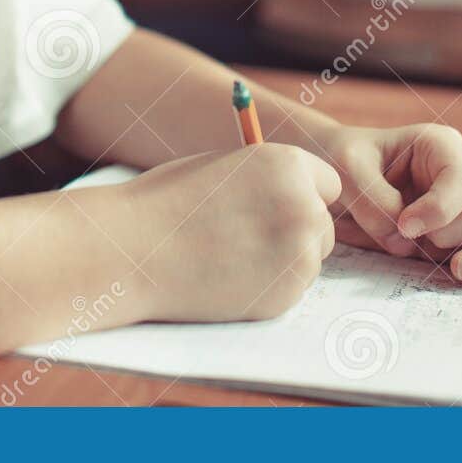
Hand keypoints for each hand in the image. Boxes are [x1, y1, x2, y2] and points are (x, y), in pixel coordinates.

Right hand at [121, 144, 340, 321]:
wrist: (132, 251)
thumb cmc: (169, 202)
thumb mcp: (225, 167)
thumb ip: (267, 178)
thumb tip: (297, 189)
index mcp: (289, 166)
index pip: (329, 184)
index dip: (304, 194)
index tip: (280, 204)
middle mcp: (304, 208)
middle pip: (324, 224)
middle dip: (298, 230)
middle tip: (250, 234)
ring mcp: (298, 256)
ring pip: (310, 259)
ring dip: (285, 260)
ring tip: (232, 253)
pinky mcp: (284, 296)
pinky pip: (291, 289)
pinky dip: (269, 286)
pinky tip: (228, 276)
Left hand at [324, 123, 461, 284]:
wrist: (347, 178)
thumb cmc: (349, 162)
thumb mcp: (347, 169)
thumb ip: (373, 202)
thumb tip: (406, 244)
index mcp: (442, 146)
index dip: (440, 210)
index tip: (405, 227)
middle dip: (453, 234)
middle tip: (415, 239)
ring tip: (454, 270)